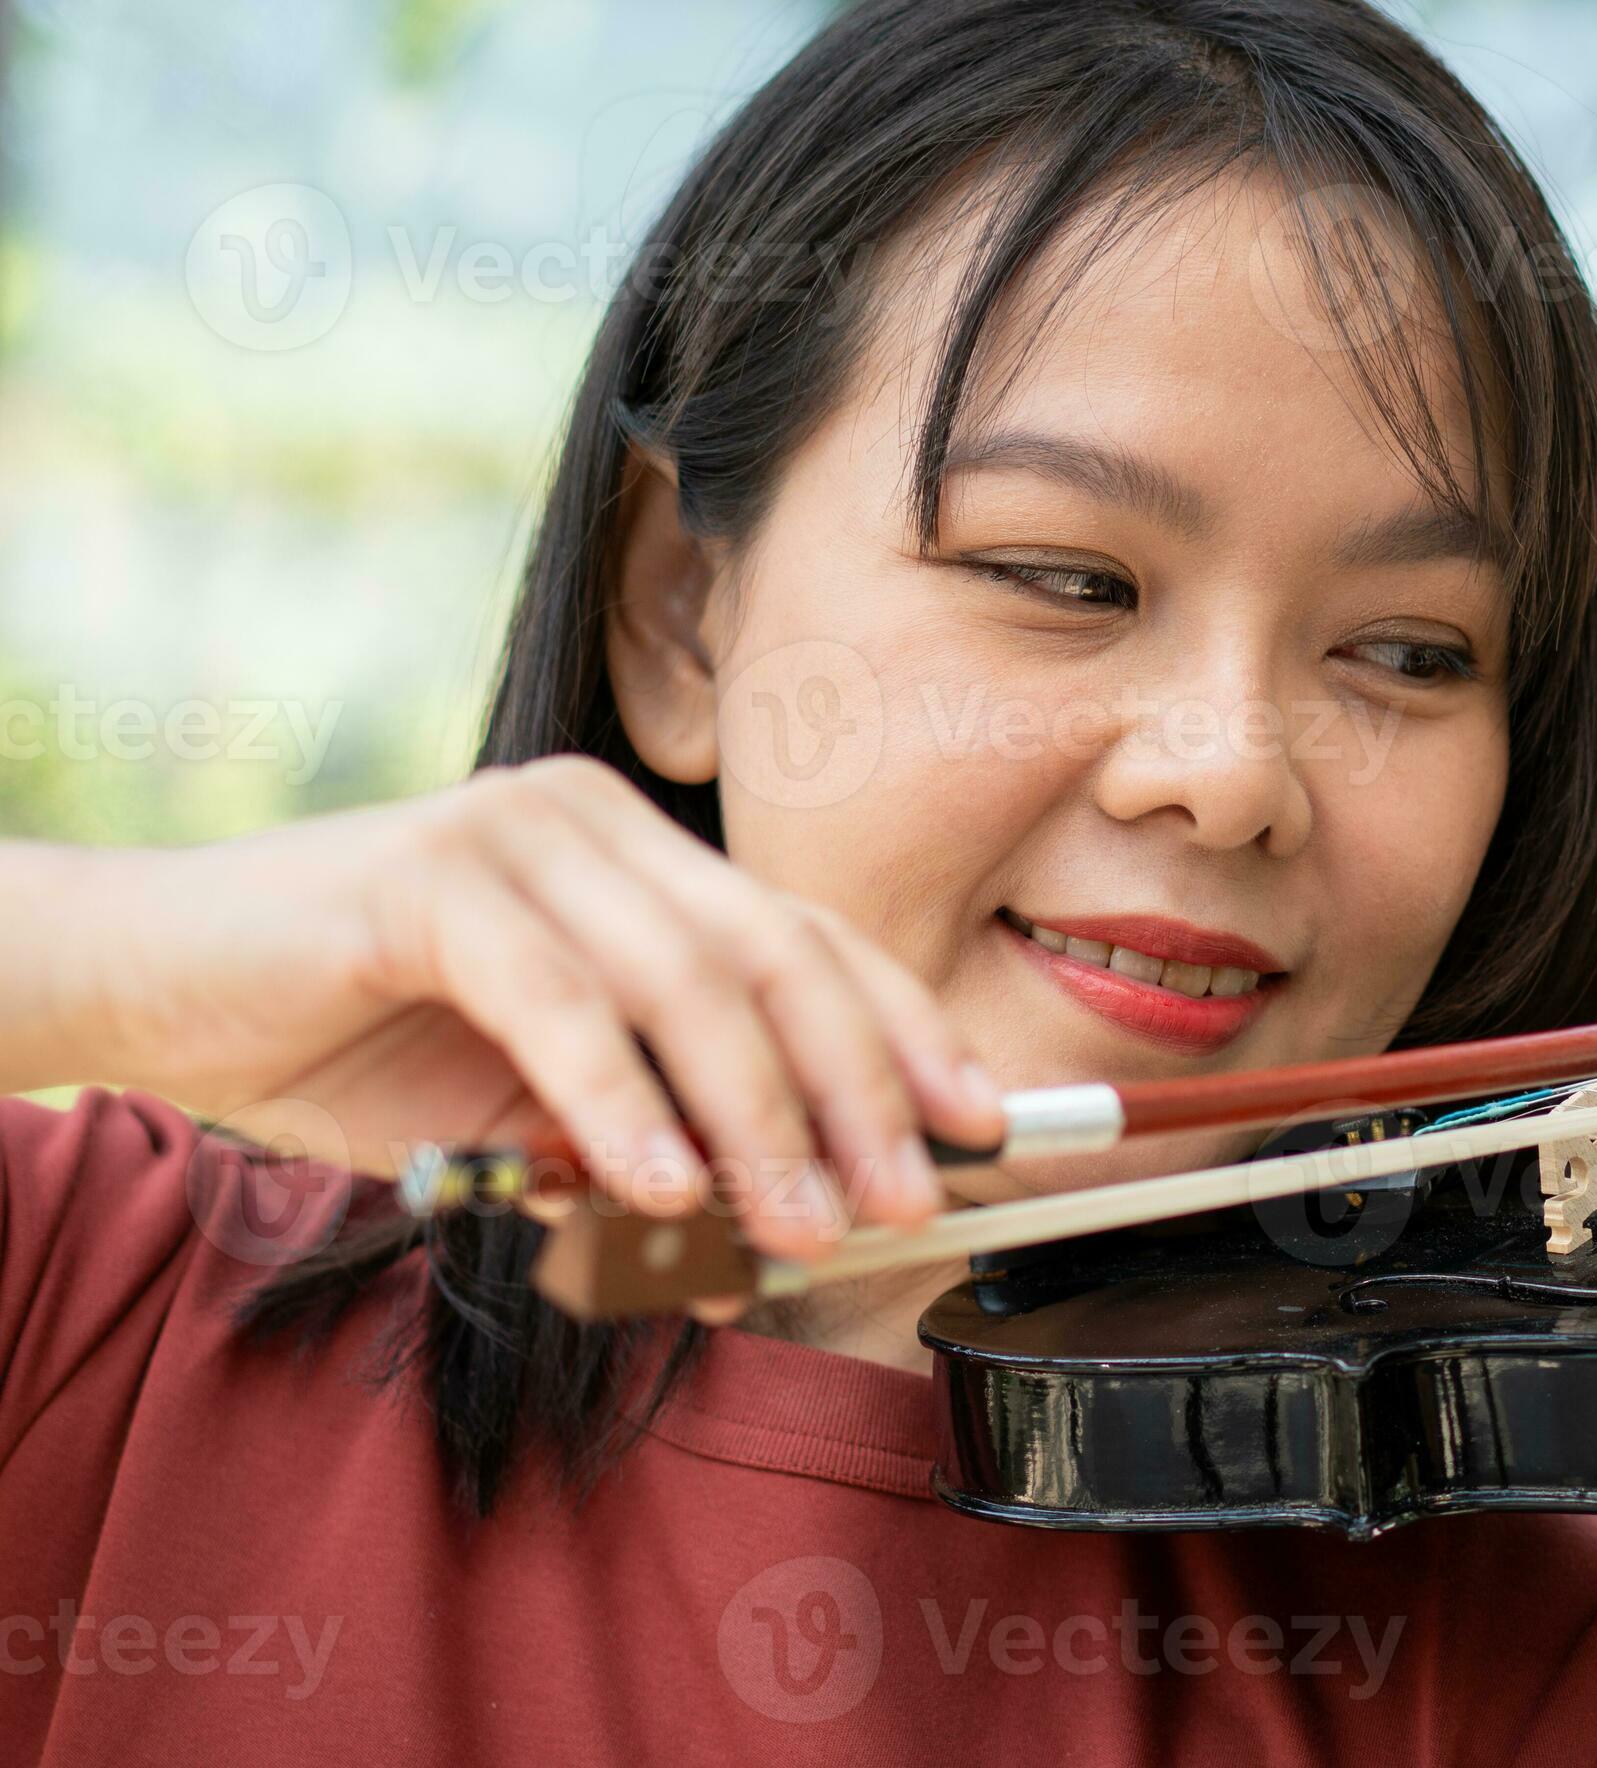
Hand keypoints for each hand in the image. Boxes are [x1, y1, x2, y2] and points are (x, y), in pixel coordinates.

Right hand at [48, 755, 1001, 1273]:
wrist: (152, 984)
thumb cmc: (348, 1042)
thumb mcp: (535, 1109)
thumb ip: (649, 1144)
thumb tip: (778, 1237)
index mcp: (638, 855)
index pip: (810, 939)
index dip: (906, 1032)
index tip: (982, 1127)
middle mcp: (595, 820)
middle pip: (780, 954)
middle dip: (859, 1089)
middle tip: (907, 1200)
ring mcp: (516, 835)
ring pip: (689, 980)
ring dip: (759, 1117)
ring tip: (801, 1222)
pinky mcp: (427, 880)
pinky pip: (562, 1003)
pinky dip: (623, 1104)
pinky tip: (659, 1190)